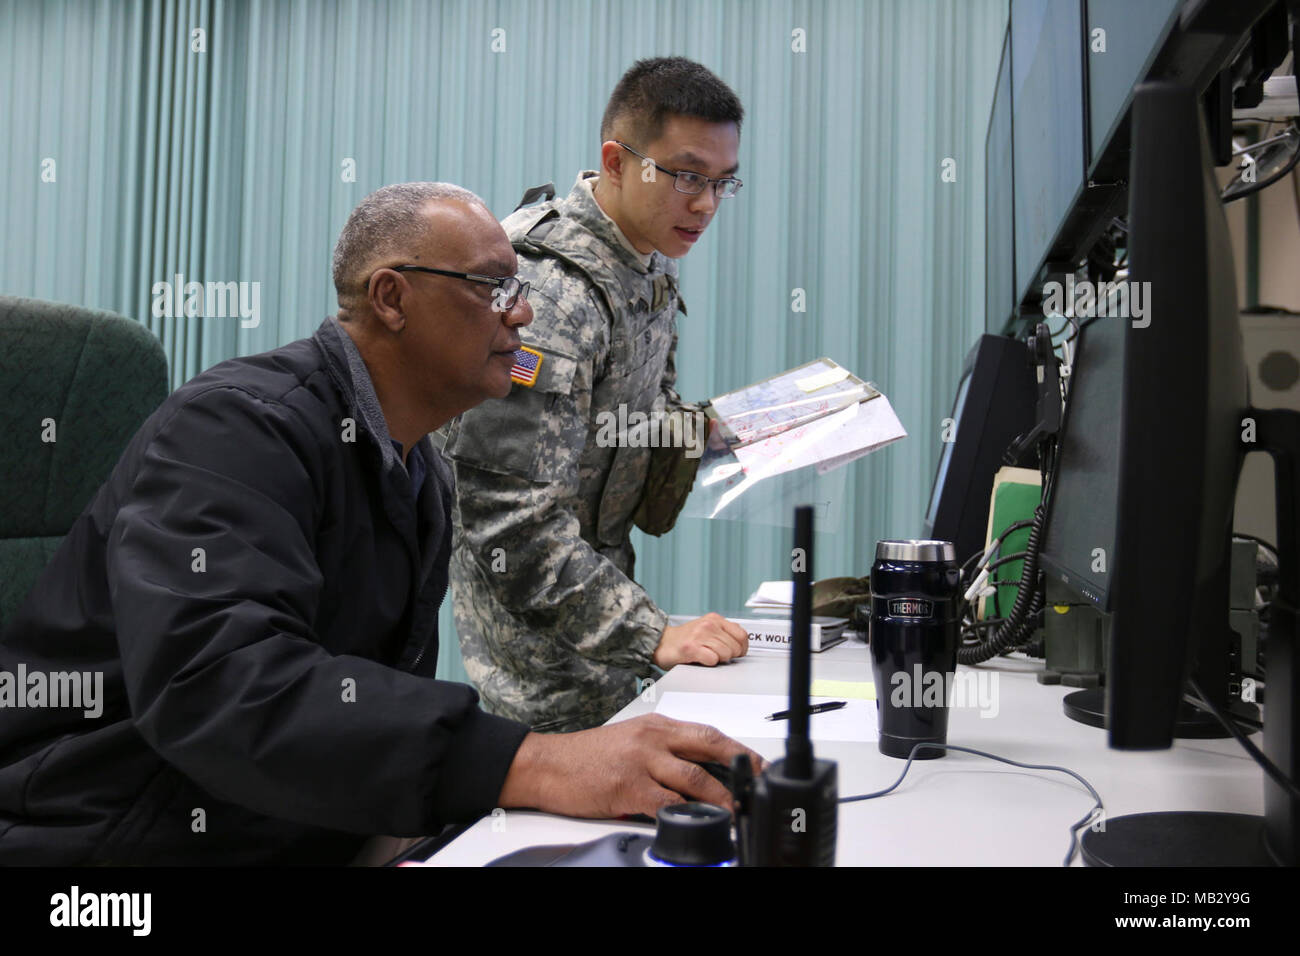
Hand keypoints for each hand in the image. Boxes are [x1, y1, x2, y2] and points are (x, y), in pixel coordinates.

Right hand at [497, 714, 764, 817]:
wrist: (547, 764)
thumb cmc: (587, 756)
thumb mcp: (630, 741)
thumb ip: (663, 752)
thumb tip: (698, 774)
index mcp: (656, 725)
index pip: (707, 732)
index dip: (736, 748)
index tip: (757, 762)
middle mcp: (652, 738)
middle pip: (708, 746)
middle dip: (740, 764)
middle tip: (759, 781)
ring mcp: (641, 762)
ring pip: (694, 778)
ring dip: (720, 797)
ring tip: (735, 811)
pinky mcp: (628, 787)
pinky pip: (666, 803)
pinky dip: (686, 815)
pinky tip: (697, 822)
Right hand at [654, 612, 748, 667]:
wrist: (661, 642)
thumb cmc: (685, 639)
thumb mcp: (707, 629)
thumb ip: (723, 633)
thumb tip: (741, 645)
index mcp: (715, 619)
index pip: (742, 635)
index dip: (742, 648)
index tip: (737, 653)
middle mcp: (708, 625)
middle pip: (735, 647)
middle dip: (729, 655)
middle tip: (717, 655)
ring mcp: (700, 636)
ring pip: (726, 654)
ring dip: (718, 659)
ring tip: (707, 656)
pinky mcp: (692, 648)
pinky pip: (712, 660)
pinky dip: (709, 663)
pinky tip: (701, 659)